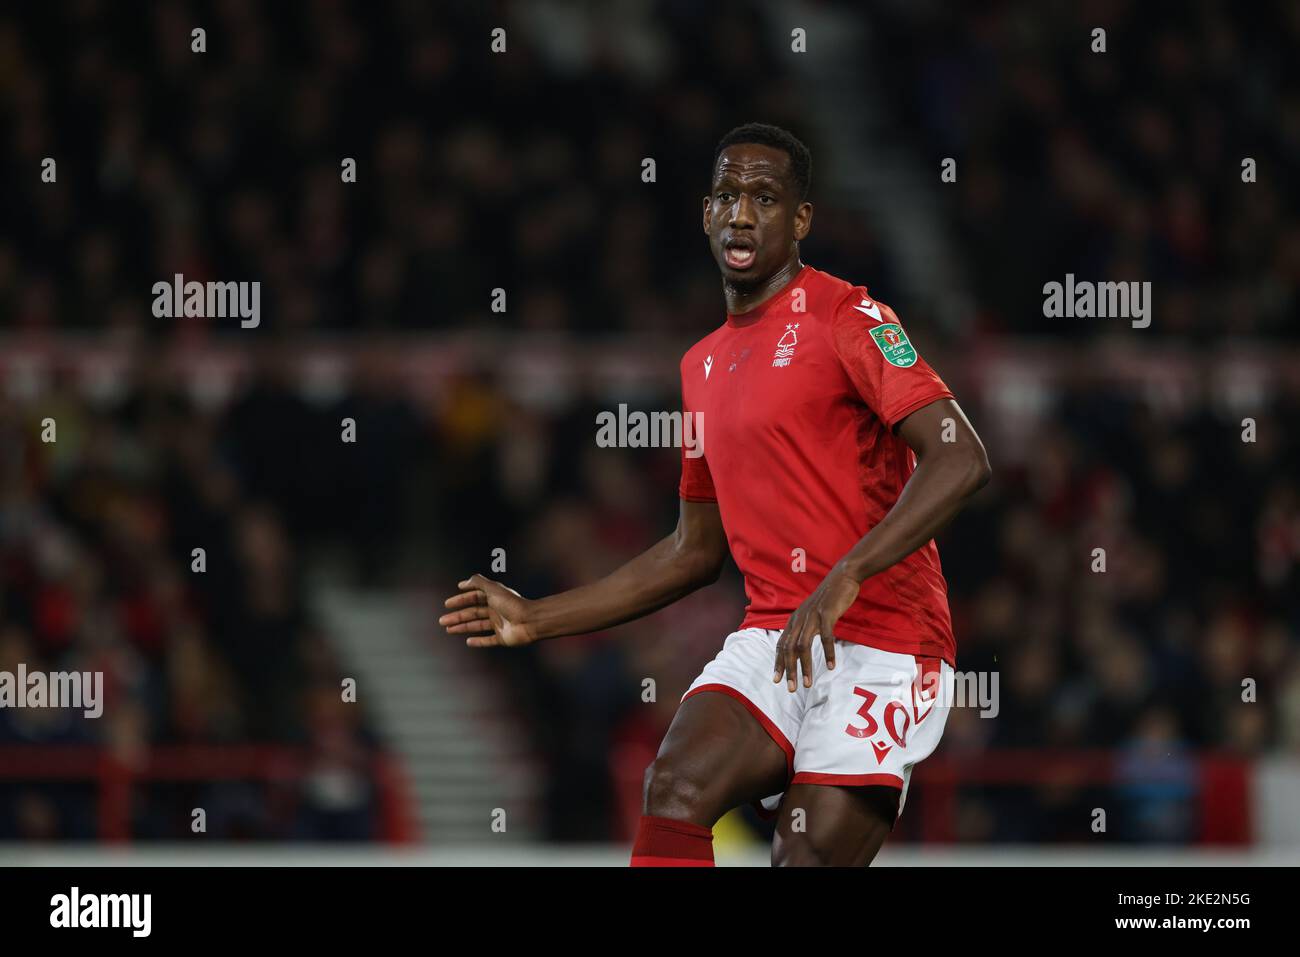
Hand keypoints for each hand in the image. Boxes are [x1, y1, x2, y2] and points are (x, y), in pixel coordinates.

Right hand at [439, 573, 537, 647]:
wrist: (530, 621)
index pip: (474, 597)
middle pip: (472, 613)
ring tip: (448, 629)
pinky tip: (468, 641)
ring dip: (462, 627)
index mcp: (494, 598)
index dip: (461, 600)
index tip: (447, 604)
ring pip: (476, 626)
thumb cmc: (512, 604)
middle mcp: (496, 610)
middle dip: (457, 616)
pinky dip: (478, 641)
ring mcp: (499, 625)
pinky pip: (488, 640)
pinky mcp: (502, 638)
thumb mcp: (493, 589)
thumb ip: (478, 582)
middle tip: (442, 620)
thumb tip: (462, 583)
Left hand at [773, 567, 860, 691]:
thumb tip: (800, 646)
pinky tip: (831, 665)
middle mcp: (799, 619)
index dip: (778, 663)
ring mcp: (812, 616)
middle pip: (789, 648)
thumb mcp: (811, 614)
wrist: (842, 577)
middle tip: (791, 688)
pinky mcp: (826, 614)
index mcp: (795, 620)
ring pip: (803, 646)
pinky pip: (825, 637)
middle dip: (789, 670)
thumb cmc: (828, 598)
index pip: (781, 645)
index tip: (777, 680)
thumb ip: (805, 628)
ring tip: (808, 683)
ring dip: (804, 666)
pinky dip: (827, 652)